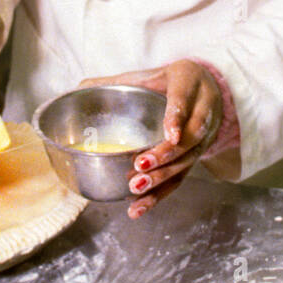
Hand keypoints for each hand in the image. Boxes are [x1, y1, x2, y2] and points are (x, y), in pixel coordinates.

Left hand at [76, 61, 221, 218]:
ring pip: (186, 161)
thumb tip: (79, 86)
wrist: (202, 89)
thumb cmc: (166, 82)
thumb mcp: (146, 74)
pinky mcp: (194, 158)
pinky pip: (180, 179)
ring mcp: (202, 137)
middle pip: (191, 137)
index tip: (170, 135)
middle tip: (140, 165)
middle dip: (166, 154)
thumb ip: (114, 81)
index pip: (184, 100)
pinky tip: (139, 207)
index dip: (177, 117)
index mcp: (188, 81)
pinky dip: (159, 195)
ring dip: (161, 178)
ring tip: (136, 188)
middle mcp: (203, 110)